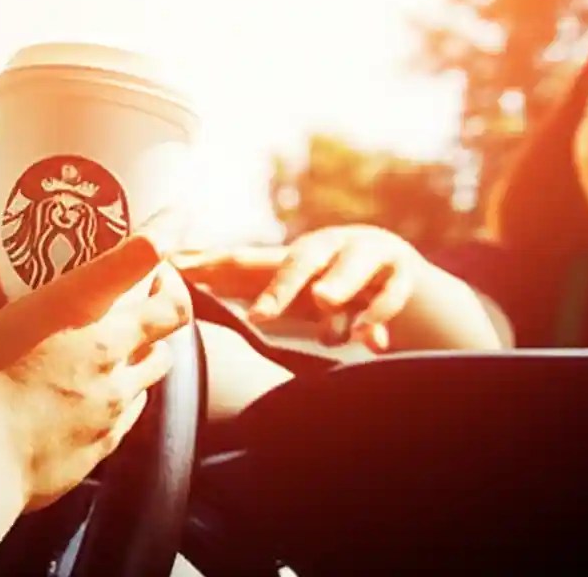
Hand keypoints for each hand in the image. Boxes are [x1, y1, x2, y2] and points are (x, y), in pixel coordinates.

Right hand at [0, 216, 190, 511]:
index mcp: (73, 309)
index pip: (143, 257)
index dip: (169, 231)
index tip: (174, 217)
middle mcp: (108, 349)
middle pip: (175, 309)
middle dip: (173, 288)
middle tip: (155, 280)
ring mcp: (115, 397)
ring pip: (161, 359)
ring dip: (152, 341)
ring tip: (128, 335)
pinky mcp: (111, 436)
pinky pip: (136, 403)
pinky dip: (129, 386)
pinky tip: (101, 385)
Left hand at [173, 225, 426, 351]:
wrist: (401, 272)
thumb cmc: (330, 289)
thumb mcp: (294, 294)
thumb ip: (256, 296)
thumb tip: (190, 304)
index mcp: (291, 255)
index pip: (246, 260)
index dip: (215, 266)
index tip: (185, 278)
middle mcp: (328, 247)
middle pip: (300, 261)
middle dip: (279, 287)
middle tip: (259, 316)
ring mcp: (367, 256)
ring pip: (351, 267)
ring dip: (338, 285)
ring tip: (325, 300)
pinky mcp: (403, 274)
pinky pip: (391, 295)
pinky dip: (377, 317)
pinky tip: (366, 340)